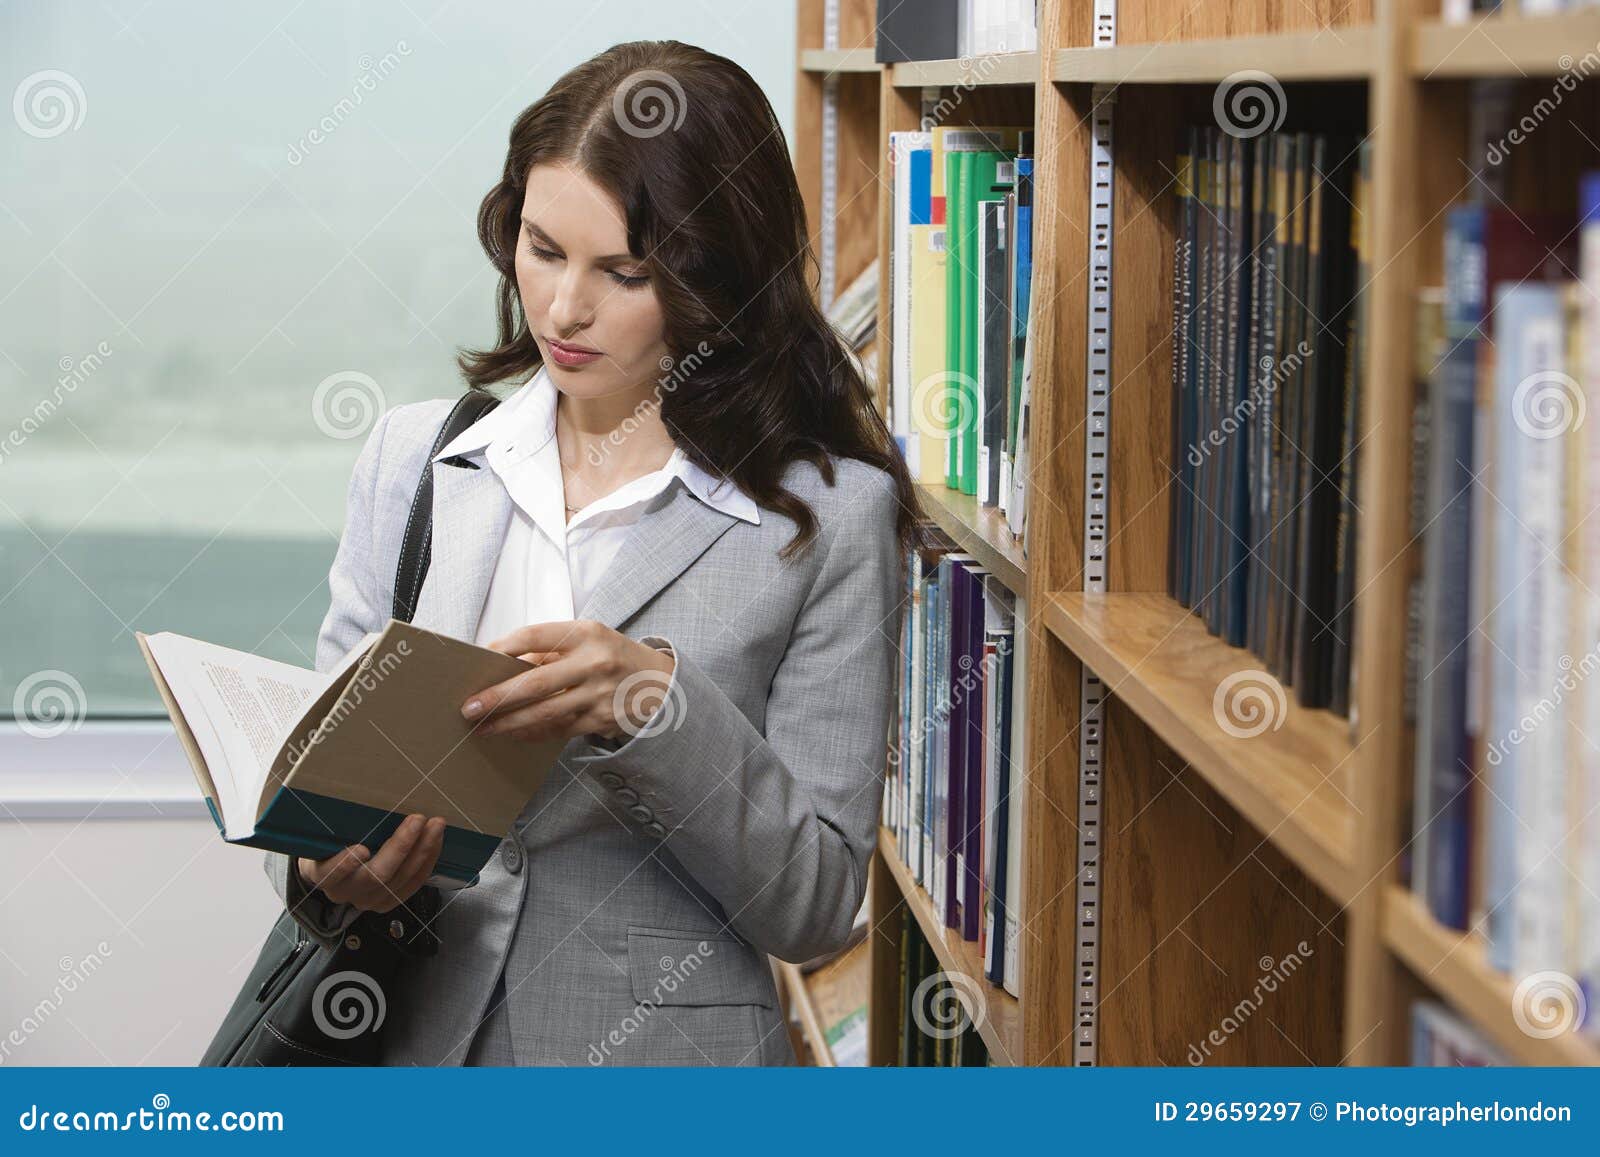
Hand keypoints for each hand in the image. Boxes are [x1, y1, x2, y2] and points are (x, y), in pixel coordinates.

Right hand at [295, 813, 445, 913]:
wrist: (333, 869)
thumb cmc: (331, 843)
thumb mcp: (325, 832)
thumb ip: (339, 822)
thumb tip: (363, 792)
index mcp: (322, 873)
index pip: (329, 874)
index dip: (344, 865)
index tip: (361, 849)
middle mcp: (344, 892)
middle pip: (375, 875)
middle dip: (401, 846)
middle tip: (417, 819)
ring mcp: (367, 900)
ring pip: (399, 880)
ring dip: (422, 850)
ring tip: (435, 825)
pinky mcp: (388, 902)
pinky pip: (412, 884)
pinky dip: (427, 861)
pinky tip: (435, 841)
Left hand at [460, 619, 675, 743]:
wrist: (662, 684)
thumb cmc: (614, 657)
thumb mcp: (589, 640)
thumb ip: (550, 651)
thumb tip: (503, 667)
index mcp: (587, 633)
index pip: (535, 636)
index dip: (503, 647)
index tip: (478, 658)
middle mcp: (594, 662)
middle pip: (536, 682)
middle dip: (497, 697)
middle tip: (470, 707)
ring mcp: (600, 694)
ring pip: (544, 712)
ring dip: (509, 723)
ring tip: (483, 728)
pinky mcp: (603, 720)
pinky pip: (559, 730)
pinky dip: (533, 734)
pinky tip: (513, 735)